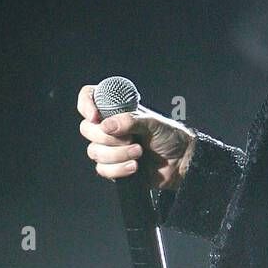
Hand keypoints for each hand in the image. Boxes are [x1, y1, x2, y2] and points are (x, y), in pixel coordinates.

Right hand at [77, 84, 195, 191]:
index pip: (89, 97)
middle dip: (107, 137)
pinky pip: (102, 169)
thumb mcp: (153, 123)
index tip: (95, 117)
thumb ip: (130, 121)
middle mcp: (110, 127)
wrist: (182, 162)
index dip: (86, 104)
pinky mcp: (114, 168)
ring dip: (117, 154)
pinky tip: (135, 168)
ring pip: (94, 152)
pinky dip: (118, 170)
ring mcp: (110, 148)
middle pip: (87, 129)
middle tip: (131, 139)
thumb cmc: (170, 137)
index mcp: (117, 110)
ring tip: (139, 153)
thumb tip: (105, 126)